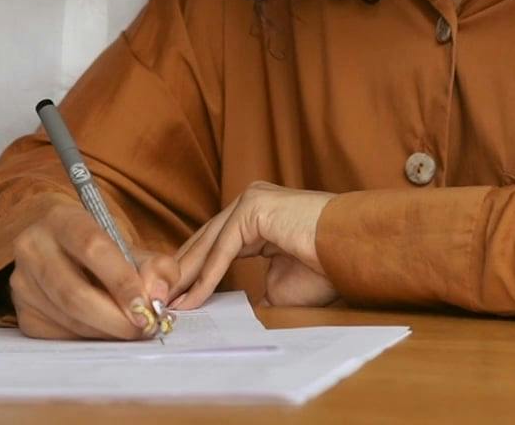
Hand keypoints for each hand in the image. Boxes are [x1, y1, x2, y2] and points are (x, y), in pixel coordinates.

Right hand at [8, 202, 177, 339]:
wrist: (62, 252)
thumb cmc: (100, 250)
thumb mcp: (129, 246)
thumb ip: (155, 267)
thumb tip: (157, 296)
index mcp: (60, 219)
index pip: (91, 248)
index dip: (121, 281)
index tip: (146, 306)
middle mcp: (32, 246)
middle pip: (74, 292)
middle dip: (115, 318)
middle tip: (143, 328)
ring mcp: (22, 281)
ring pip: (68, 318)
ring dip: (106, 332)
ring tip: (131, 330)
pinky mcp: (23, 312)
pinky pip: (60, 334)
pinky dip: (90, 338)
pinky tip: (106, 331)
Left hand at [171, 182, 336, 309]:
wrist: (353, 250)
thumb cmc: (326, 267)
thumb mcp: (279, 286)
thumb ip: (252, 292)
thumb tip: (234, 313)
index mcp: (257, 215)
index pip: (215, 243)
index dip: (194, 271)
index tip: (177, 297)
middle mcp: (249, 202)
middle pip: (206, 241)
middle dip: (182, 273)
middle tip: (161, 300)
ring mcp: (250, 201)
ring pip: (210, 244)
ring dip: (187, 276)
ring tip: (169, 302)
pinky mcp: (253, 208)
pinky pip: (224, 249)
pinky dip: (207, 276)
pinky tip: (193, 298)